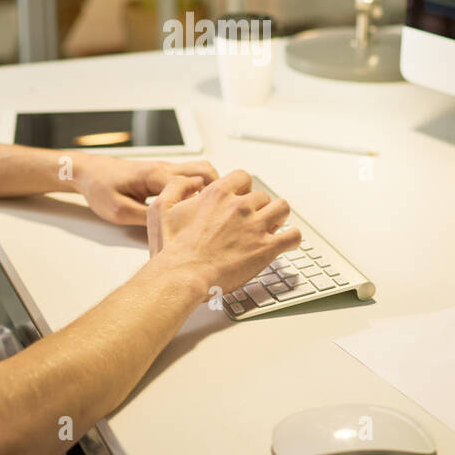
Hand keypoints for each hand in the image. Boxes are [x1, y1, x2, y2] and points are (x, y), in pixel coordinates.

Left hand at [72, 154, 217, 225]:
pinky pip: (188, 177)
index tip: (217, 217)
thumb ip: (148, 219)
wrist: (87, 172)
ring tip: (211, 211)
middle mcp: (163, 168)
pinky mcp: (161, 174)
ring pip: (199, 171)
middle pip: (205, 170)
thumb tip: (171, 231)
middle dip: (219, 189)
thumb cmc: (99, 187)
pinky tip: (195, 206)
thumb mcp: (120, 211)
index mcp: (155, 175)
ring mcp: (164, 169)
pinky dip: (199, 188)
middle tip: (221, 212)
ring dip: (210, 187)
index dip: (209, 200)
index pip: (195, 183)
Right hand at [145, 169, 300, 294]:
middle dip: (258, 207)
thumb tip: (193, 181)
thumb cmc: (171, 249)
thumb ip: (176, 186)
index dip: (242, 188)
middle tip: (251, 221)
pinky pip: (293, 236)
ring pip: (282, 209)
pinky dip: (292, 238)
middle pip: (262, 196)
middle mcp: (240, 207)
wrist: (182, 276)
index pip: (243, 177)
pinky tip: (285, 243)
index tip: (240, 198)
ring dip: (278, 216)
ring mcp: (255, 227)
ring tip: (271, 227)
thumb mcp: (161, 208)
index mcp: (218, 194)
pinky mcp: (266, 249)